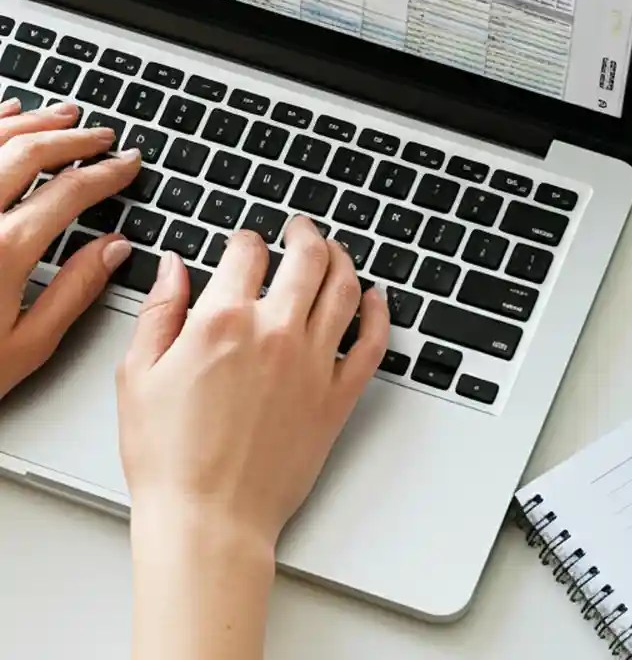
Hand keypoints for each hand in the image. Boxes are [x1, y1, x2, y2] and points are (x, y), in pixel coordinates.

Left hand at [0, 100, 137, 399]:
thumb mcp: (25, 345)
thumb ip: (74, 291)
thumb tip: (114, 250)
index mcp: (2, 252)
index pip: (68, 194)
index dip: (106, 174)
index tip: (128, 166)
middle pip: (27, 155)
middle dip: (72, 140)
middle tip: (101, 137)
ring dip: (29, 124)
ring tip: (59, 117)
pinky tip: (3, 115)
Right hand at [118, 219, 388, 659]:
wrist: (209, 518)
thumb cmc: (169, 458)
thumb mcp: (138, 374)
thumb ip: (160, 311)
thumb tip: (172, 267)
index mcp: (222, 321)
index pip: (246, 252)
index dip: (246, 239)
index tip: (246, 243)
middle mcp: (276, 334)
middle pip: (307, 258)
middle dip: (305, 234)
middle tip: (302, 229)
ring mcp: (314, 364)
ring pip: (345, 290)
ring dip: (343, 261)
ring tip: (336, 252)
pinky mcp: (338, 397)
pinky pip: (372, 343)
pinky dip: (379, 314)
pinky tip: (377, 299)